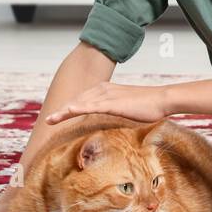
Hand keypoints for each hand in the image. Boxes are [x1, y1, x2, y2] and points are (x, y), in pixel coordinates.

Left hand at [42, 82, 170, 125]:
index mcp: (107, 89)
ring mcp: (107, 95)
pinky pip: (90, 106)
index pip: (83, 98)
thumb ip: (118, 111)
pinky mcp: (112, 103)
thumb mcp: (128, 107)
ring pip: (80, 103)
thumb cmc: (149, 106)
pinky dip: (76, 109)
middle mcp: (104, 89)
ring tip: (50, 120)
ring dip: (64, 111)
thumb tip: (114, 122)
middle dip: (62, 110)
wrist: (162, 99)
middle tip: (48, 120)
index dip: (70, 106)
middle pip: (77, 99)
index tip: (59, 116)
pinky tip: (66, 113)